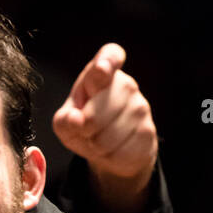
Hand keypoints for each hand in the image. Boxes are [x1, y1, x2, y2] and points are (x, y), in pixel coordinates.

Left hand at [52, 43, 157, 212]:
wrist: (113, 148)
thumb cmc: (85, 124)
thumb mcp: (66, 121)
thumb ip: (64, 119)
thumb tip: (75, 119)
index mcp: (101, 72)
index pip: (110, 56)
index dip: (107, 61)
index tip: (102, 67)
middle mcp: (125, 85)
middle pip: (96, 114)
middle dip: (85, 130)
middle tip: (86, 128)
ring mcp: (139, 107)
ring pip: (107, 137)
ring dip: (96, 145)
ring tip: (99, 139)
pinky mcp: (148, 131)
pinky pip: (119, 151)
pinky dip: (109, 156)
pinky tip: (113, 148)